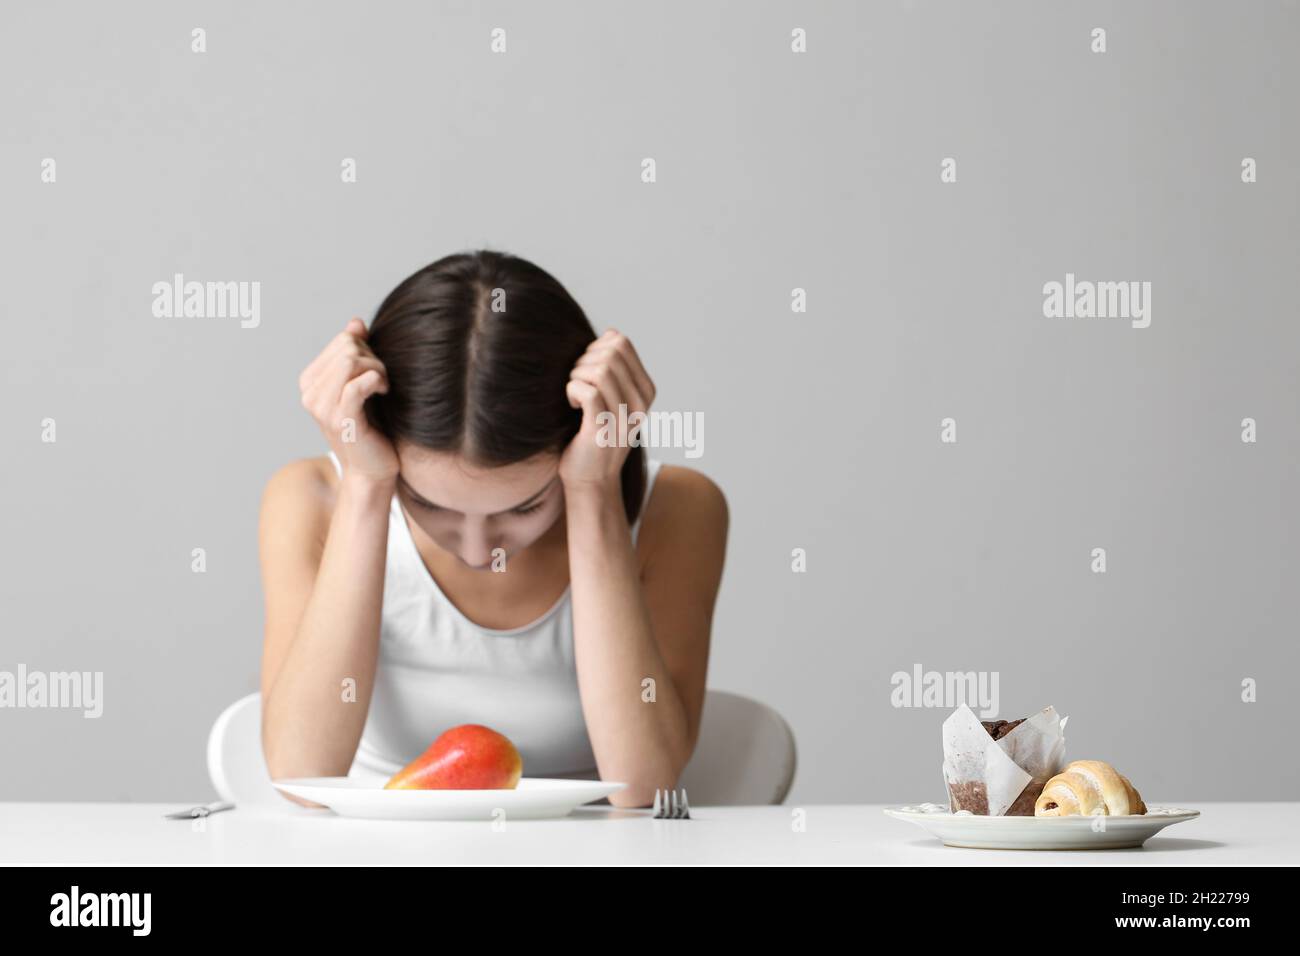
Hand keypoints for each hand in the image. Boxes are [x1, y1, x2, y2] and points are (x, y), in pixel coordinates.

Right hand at [298, 317, 399, 483]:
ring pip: (350, 362)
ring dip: (378, 370)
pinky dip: (377, 381)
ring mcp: (322, 407)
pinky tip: (384, 392)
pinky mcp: (341, 420)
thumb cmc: (372, 426)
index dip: (368, 350)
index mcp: (310, 381)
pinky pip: (358, 384)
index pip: (342, 341)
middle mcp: (310, 393)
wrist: (373, 469)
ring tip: (384, 387)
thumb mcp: (361, 384)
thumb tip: (356, 322)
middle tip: (384, 380)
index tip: (377, 372)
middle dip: (374, 358)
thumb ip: (356, 353)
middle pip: (346, 347)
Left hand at [560, 329, 655, 489]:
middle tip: (577, 383)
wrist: (591, 479)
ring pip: (599, 371)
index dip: (595, 347)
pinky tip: (572, 405)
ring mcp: (625, 418)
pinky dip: (572, 391)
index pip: (621, 343)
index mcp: (646, 390)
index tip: (586, 370)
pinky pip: (587, 392)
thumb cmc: (594, 432)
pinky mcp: (603, 430)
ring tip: (574, 395)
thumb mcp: (612, 396)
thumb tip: (611, 333)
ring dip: (576, 377)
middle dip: (584, 361)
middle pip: (609, 354)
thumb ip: (614, 366)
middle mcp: (641, 403)